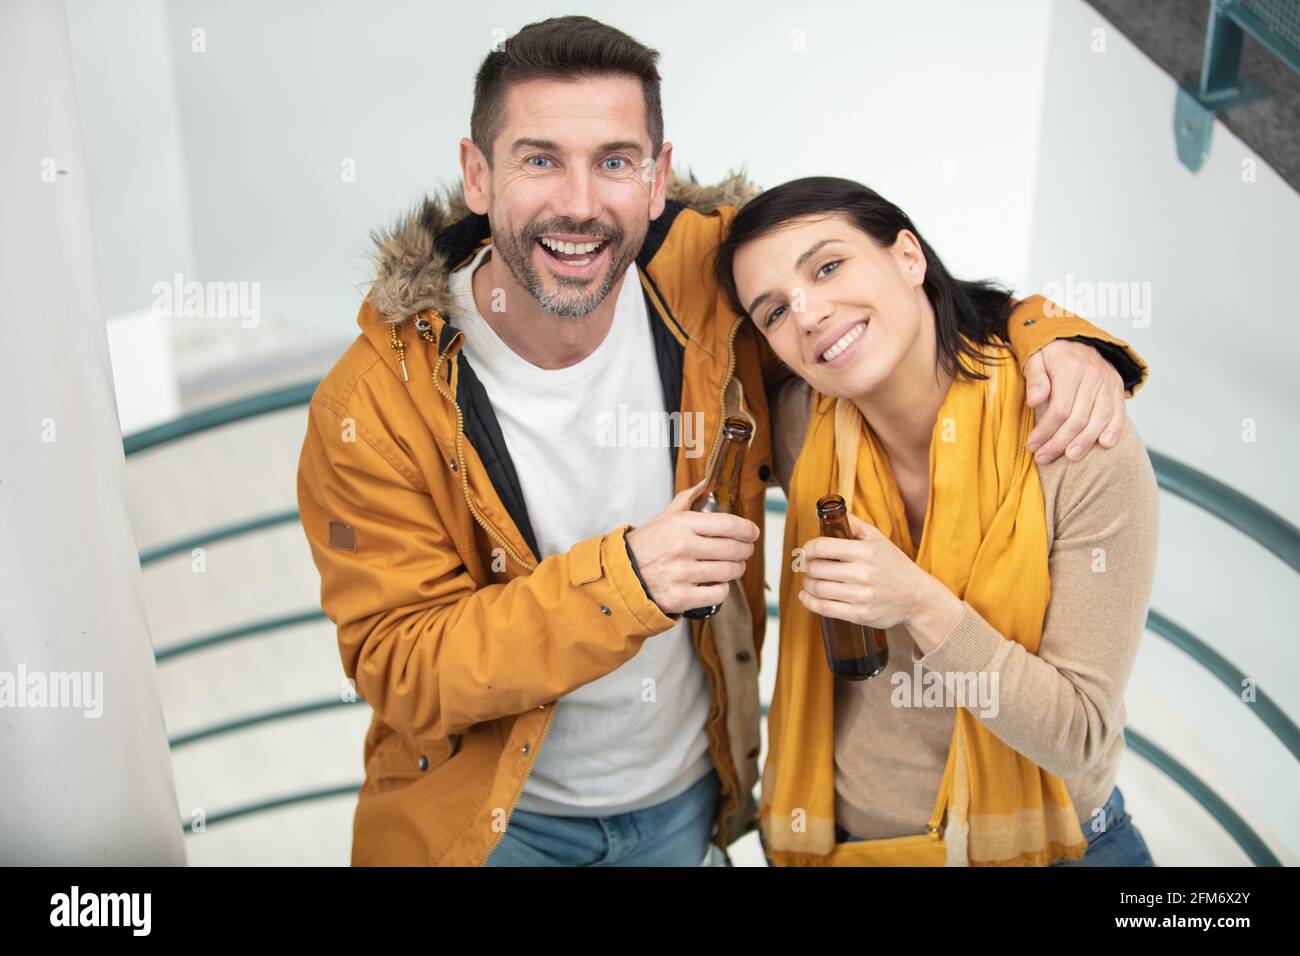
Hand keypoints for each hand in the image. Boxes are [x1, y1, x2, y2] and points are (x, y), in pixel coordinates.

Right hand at [626, 479, 758, 615]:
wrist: (622, 575)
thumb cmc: (646, 545)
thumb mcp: (664, 517)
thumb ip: (687, 499)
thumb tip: (706, 482)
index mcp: (682, 524)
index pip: (728, 524)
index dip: (747, 529)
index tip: (753, 533)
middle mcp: (683, 547)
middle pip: (733, 549)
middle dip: (745, 550)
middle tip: (745, 551)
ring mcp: (682, 573)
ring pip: (729, 572)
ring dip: (736, 569)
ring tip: (732, 567)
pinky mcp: (681, 597)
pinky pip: (718, 594)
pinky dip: (721, 589)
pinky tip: (715, 583)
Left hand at [795, 515, 953, 632]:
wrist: (917, 598)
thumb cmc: (894, 565)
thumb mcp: (877, 539)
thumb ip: (850, 524)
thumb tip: (819, 514)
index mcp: (866, 552)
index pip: (822, 547)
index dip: (807, 548)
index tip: (806, 551)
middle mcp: (863, 574)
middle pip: (816, 568)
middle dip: (807, 566)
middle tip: (809, 566)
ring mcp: (861, 596)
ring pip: (818, 588)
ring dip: (807, 584)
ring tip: (810, 580)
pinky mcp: (860, 615)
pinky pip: (824, 608)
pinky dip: (809, 602)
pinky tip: (806, 596)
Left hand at [1024, 339, 1125, 463]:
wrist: (1074, 337)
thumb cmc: (1049, 354)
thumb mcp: (1035, 359)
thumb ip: (1035, 380)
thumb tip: (1034, 402)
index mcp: (1070, 368)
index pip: (1059, 409)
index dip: (1045, 431)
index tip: (1031, 446)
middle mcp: (1093, 375)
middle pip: (1078, 418)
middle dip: (1059, 442)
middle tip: (1043, 458)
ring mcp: (1108, 381)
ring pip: (1099, 418)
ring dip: (1085, 442)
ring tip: (1069, 457)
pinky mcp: (1117, 387)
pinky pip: (1119, 411)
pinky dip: (1114, 429)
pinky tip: (1104, 445)